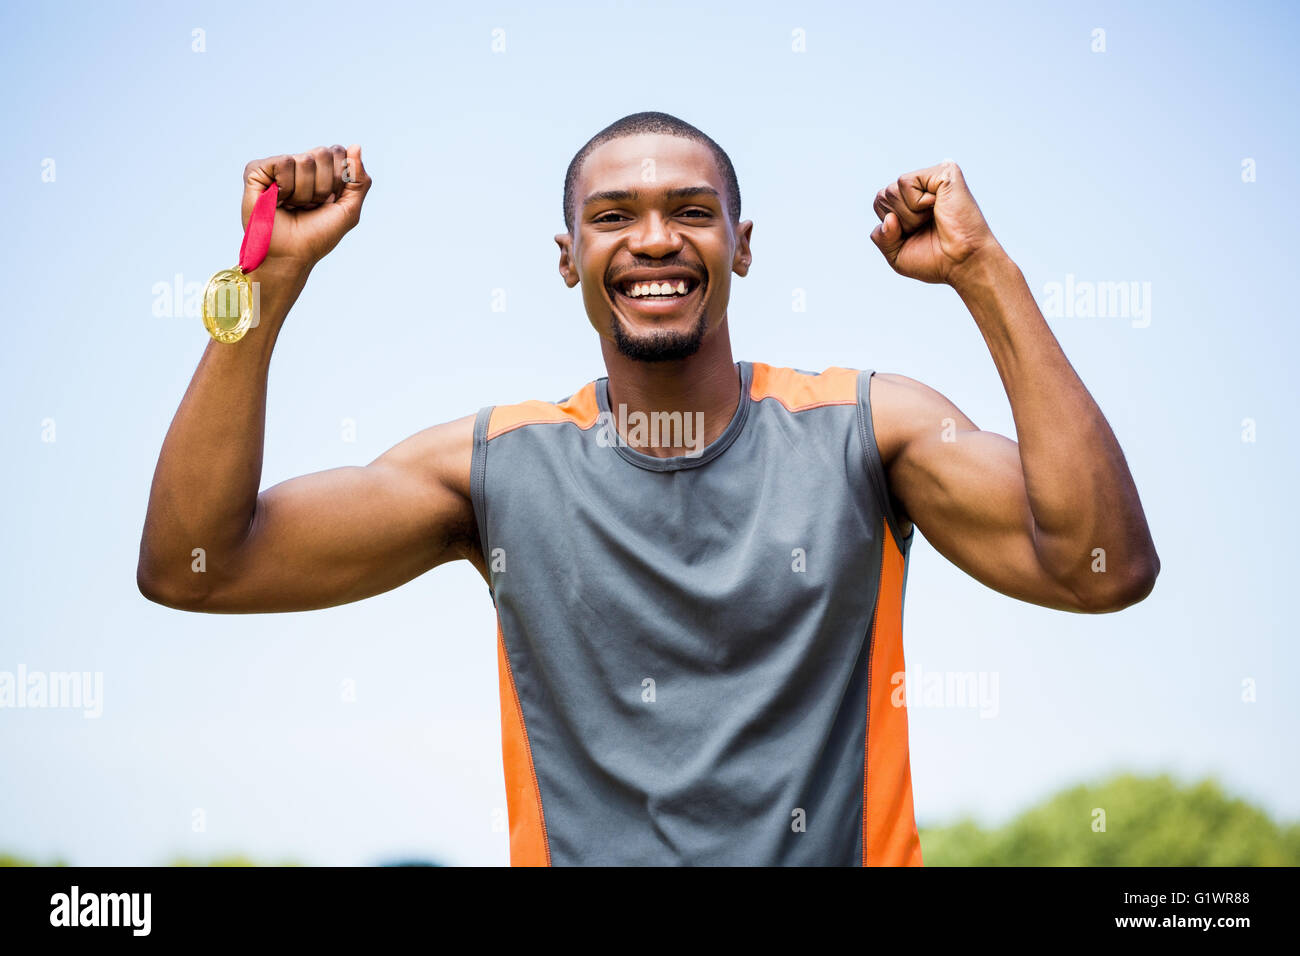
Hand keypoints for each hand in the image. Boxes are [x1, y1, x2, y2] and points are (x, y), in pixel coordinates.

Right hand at [241, 145, 371, 267]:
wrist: (291, 255)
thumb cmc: (317, 236)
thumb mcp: (349, 210)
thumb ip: (358, 180)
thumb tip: (355, 146)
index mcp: (321, 171)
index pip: (338, 152)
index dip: (338, 180)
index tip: (328, 202)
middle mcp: (299, 165)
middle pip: (323, 153)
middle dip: (323, 187)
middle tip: (309, 206)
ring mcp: (278, 167)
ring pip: (305, 160)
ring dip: (304, 192)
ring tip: (293, 206)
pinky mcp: (257, 170)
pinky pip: (283, 162)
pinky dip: (286, 187)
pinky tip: (277, 200)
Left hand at [869, 160, 999, 285]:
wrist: (961, 262)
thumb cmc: (936, 260)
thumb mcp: (897, 254)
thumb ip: (881, 237)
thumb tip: (889, 217)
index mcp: (912, 203)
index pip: (880, 203)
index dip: (890, 225)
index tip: (914, 234)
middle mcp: (922, 188)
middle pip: (883, 195)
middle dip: (898, 220)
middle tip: (925, 227)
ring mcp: (933, 179)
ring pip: (891, 190)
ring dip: (908, 215)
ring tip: (932, 219)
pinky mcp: (943, 172)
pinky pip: (905, 182)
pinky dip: (915, 203)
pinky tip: (936, 207)